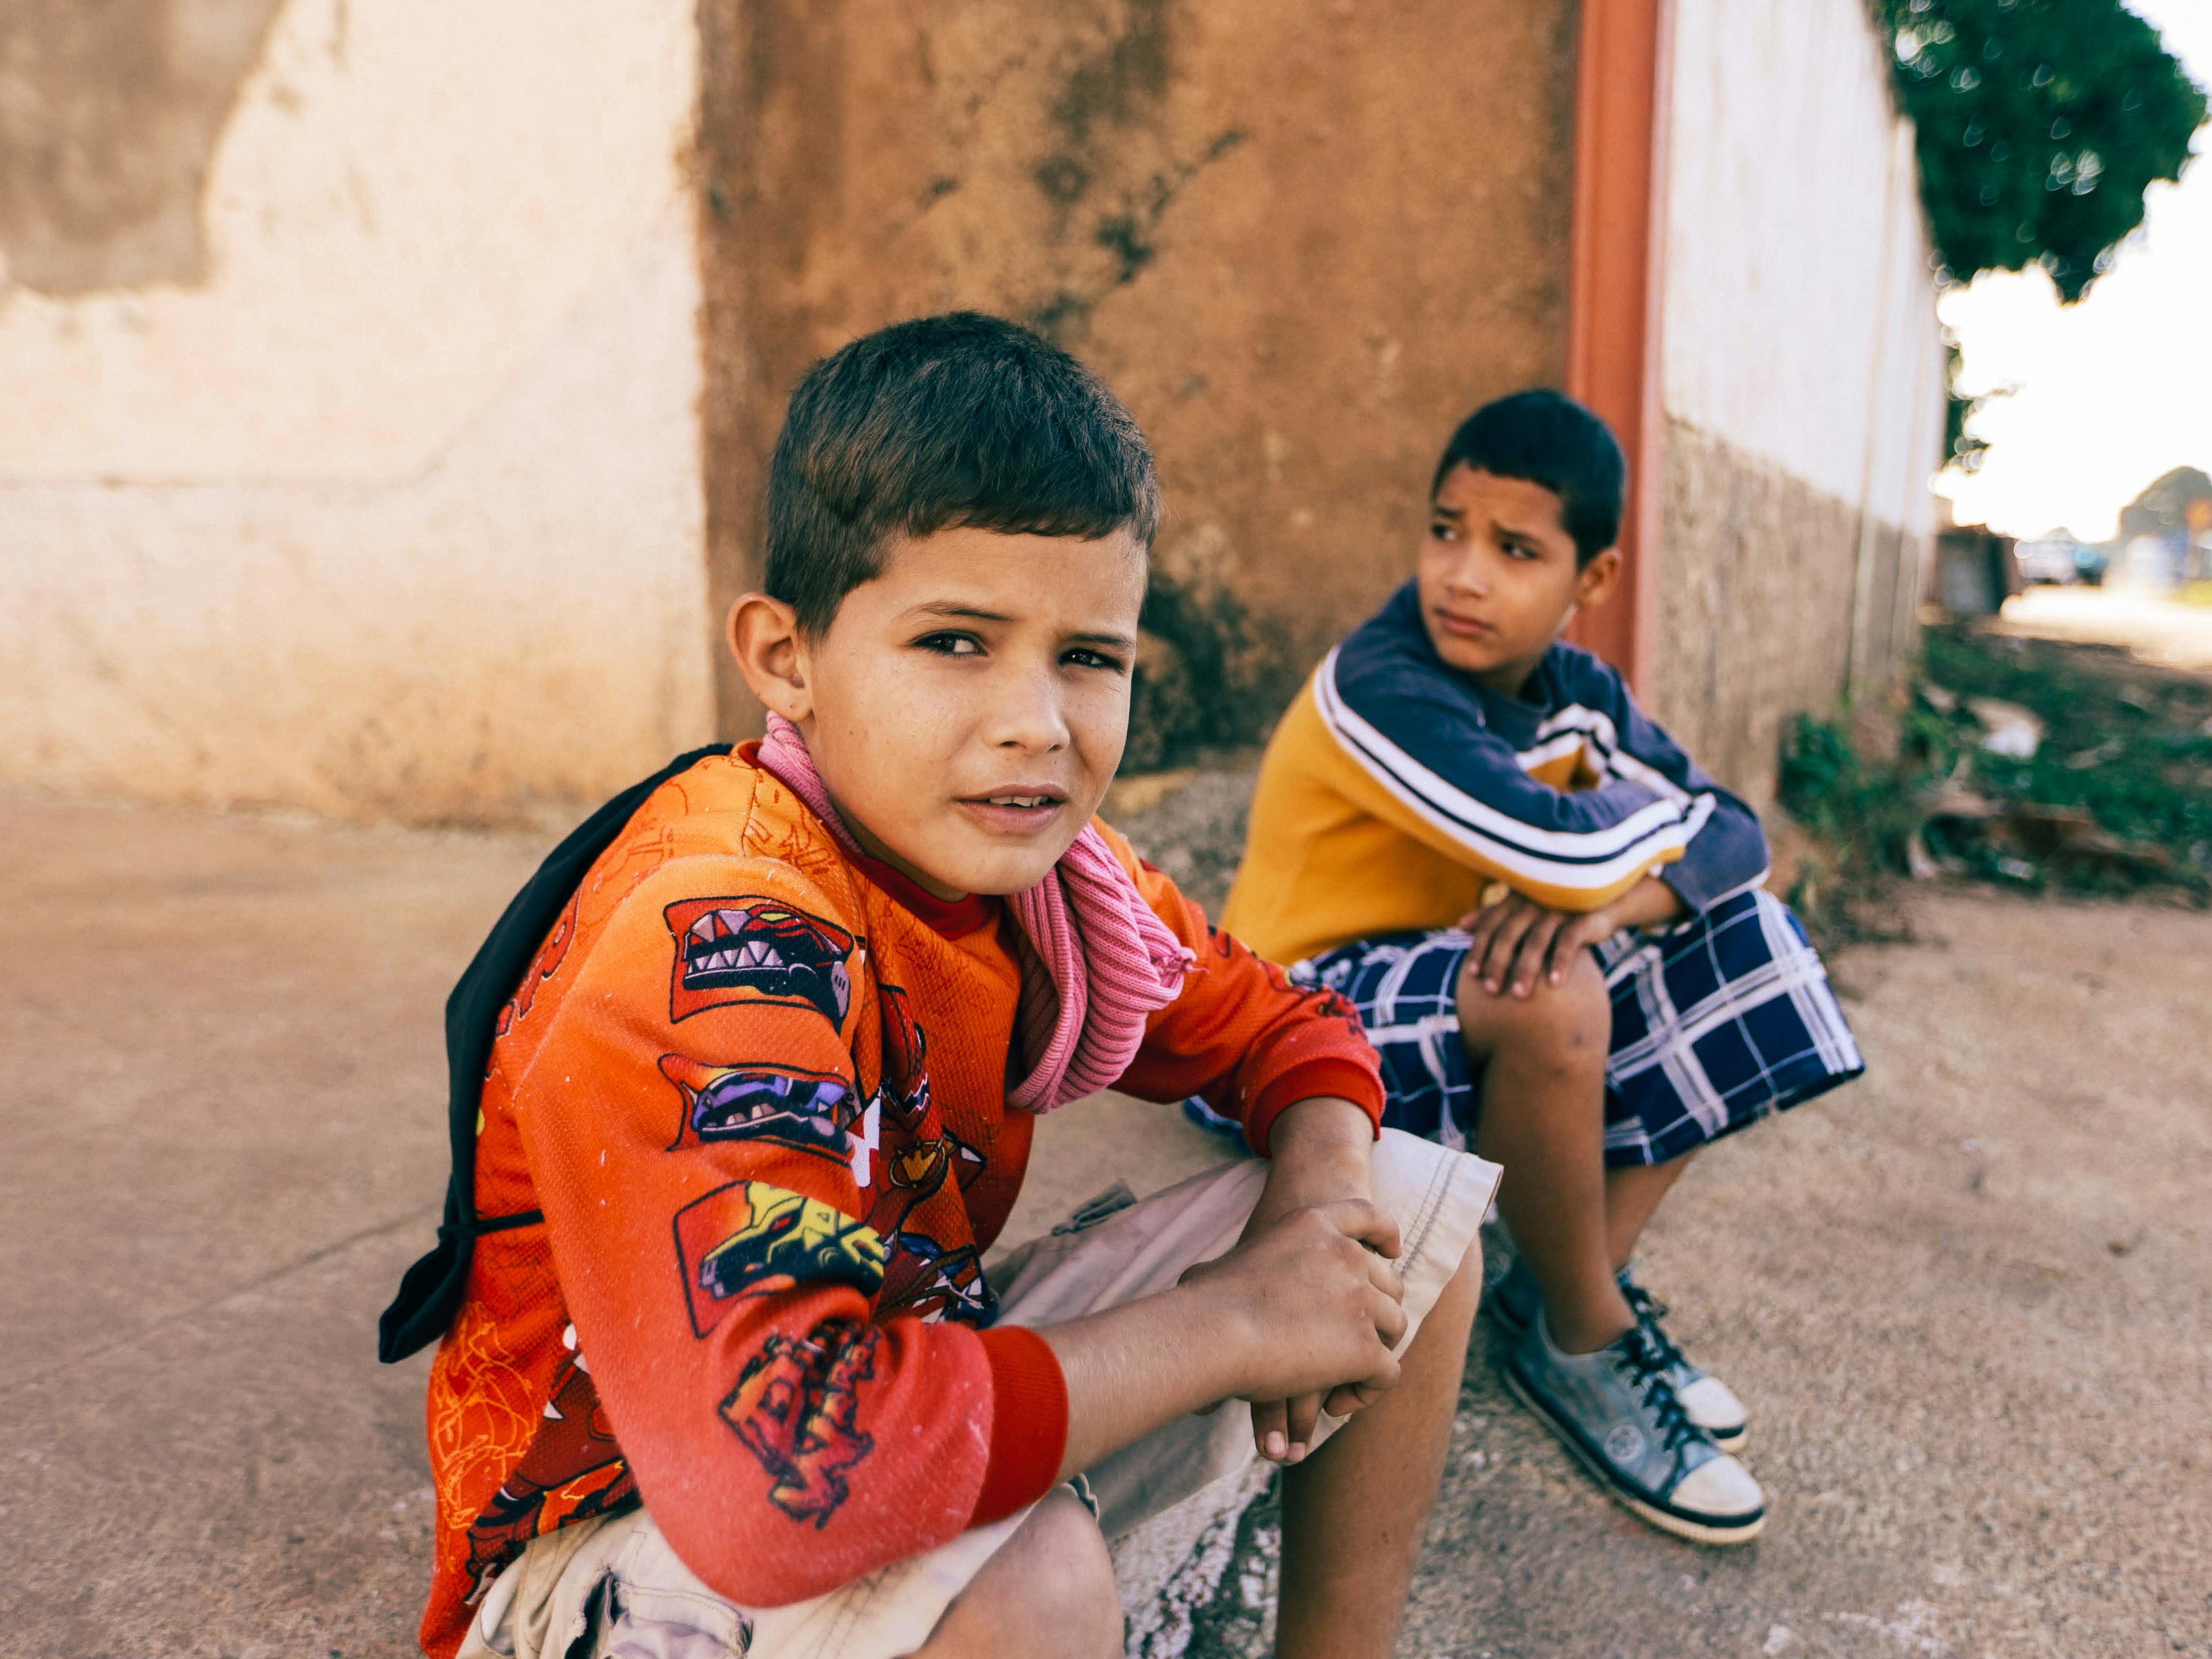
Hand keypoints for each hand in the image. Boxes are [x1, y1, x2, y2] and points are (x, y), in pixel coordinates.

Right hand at [1234, 1098, 1382, 1461]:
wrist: (1214, 1330)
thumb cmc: (1202, 1301)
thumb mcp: (1225, 1261)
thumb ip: (1233, 1266)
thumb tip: (1197, 1283)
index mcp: (1314, 1225)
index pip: (1366, 1216)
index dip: (1384, 1232)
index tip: (1392, 1249)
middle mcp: (1347, 1255)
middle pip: (1388, 1281)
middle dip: (1378, 1310)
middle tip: (1358, 1338)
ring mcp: (1361, 1300)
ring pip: (1394, 1326)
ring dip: (1376, 1352)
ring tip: (1346, 1377)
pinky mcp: (1365, 1347)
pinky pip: (1386, 1372)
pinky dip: (1368, 1390)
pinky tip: (1337, 1403)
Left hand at [1455, 876, 1683, 999]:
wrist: (1603, 898)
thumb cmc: (1553, 907)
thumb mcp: (1522, 908)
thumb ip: (1492, 915)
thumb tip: (1459, 925)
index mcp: (1515, 900)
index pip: (1491, 925)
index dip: (1480, 949)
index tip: (1471, 974)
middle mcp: (1533, 902)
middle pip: (1509, 935)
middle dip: (1498, 963)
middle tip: (1490, 991)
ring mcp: (1557, 909)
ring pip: (1536, 941)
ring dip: (1526, 969)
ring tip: (1518, 996)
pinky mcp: (1581, 917)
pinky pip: (1569, 941)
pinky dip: (1561, 962)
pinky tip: (1553, 984)